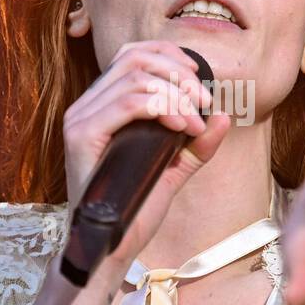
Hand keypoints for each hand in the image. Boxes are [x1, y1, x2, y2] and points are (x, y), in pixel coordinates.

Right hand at [62, 40, 230, 273]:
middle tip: (204, 103)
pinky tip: (182, 128)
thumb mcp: (173, 170)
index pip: (133, 55)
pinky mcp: (81, 136)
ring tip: (194, 124)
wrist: (110, 249)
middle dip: (179, 75)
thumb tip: (223, 117)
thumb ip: (196, 145)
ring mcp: (80, 119)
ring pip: (135, 77)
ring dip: (176, 95)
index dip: (172, 58)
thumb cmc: (135, 210)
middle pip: (136, 58)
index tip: (201, 87)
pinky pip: (127, 103)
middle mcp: (87, 106)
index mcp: (102, 106)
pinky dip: (163, 108)